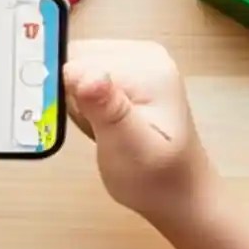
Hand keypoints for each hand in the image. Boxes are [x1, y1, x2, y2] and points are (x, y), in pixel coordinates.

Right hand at [63, 40, 217, 225]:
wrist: (180, 194)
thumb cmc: (156, 178)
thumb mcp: (129, 149)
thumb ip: (107, 109)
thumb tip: (82, 73)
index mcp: (148, 67)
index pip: (79, 61)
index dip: (68, 93)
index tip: (87, 123)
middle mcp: (144, 53)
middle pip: (76, 59)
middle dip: (73, 96)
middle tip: (97, 128)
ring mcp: (139, 61)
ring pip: (77, 69)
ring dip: (77, 101)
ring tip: (102, 128)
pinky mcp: (130, 73)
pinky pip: (86, 77)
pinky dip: (84, 102)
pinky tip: (102, 122)